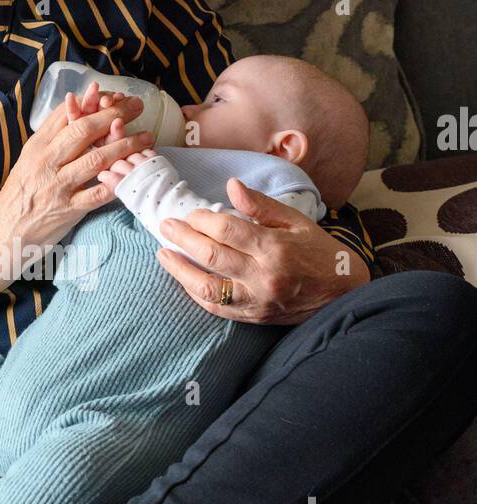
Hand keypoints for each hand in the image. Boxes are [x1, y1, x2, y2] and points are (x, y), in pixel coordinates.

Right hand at [0, 90, 154, 308]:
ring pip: (95, 159)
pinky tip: (134, 173)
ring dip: (125, 146)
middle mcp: (46, 161)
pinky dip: (117, 182)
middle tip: (137, 106)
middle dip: (114, 114)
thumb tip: (77, 107)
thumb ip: (52, 136)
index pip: (68, 113)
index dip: (94, 101)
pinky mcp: (67, 211)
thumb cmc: (20, 196)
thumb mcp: (30, 159)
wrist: (1, 235)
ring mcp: (57, 186)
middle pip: (84, 130)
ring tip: (146, 138)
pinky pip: (97, 193)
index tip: (115, 94)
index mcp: (37, 146)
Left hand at [156, 177, 369, 324]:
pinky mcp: (252, 317)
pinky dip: (195, 292)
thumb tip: (231, 186)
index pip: (228, 230)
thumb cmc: (318, 251)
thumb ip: (261, 205)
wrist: (341, 292)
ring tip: (163, 254)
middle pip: (212, 256)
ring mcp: (256, 300)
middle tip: (166, 225)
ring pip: (208, 288)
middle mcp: (263, 276)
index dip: (203, 220)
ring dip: (180, 270)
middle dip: (184, 238)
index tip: (192, 213)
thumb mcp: (295, 220)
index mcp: (275, 247)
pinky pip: (216, 308)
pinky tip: (183, 278)